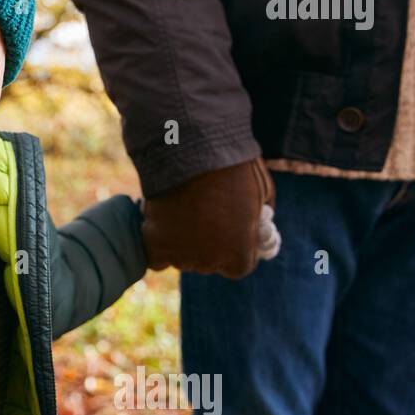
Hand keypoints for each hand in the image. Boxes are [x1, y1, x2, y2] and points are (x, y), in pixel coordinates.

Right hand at [141, 158, 274, 278]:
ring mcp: (180, 255)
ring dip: (182, 244)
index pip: (237, 266)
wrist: (194, 149)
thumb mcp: (261, 197)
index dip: (233, 247)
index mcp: (240, 255)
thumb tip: (254, 228)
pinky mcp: (154, 243)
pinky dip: (158, 244)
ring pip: (181, 259)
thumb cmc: (233, 168)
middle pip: (207, 263)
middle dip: (207, 244)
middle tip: (203, 216)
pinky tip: (163, 224)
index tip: (229, 231)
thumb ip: (256, 222)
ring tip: (182, 214)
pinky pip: (156, 257)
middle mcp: (210, 262)